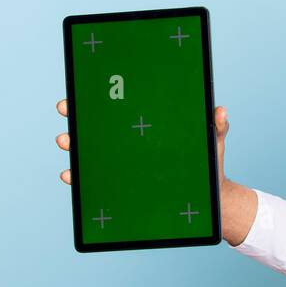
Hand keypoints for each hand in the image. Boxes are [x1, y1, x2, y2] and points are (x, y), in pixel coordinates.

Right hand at [54, 98, 256, 245]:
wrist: (210, 198)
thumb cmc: (209, 164)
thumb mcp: (214, 142)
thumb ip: (217, 127)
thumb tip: (219, 110)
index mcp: (148, 126)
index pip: (118, 106)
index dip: (97, 95)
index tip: (80, 88)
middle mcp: (130, 143)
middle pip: (96, 126)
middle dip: (76, 116)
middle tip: (66, 109)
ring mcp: (124, 164)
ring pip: (90, 152)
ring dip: (72, 146)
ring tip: (66, 142)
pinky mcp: (123, 186)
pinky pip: (94, 180)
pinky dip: (78, 177)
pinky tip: (70, 176)